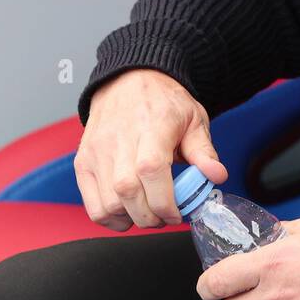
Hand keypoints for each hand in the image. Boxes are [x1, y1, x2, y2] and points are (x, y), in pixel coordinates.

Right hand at [74, 69, 226, 230]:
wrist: (128, 80)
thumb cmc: (162, 101)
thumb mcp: (193, 118)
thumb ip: (204, 151)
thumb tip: (216, 176)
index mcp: (152, 127)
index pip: (151, 171)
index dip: (165, 201)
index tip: (177, 213)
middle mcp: (119, 140)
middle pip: (128, 192)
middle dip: (151, 217)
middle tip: (165, 216)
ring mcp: (97, 153)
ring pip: (109, 203)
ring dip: (131, 219)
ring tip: (147, 211)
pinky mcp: (83, 162)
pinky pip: (92, 205)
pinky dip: (110, 218)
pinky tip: (127, 211)